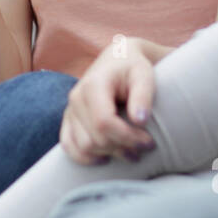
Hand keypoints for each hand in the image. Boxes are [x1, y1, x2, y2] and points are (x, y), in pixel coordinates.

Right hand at [60, 37, 170, 164]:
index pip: (104, 122)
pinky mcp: (68, 120)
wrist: (117, 59)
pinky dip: (84, 157)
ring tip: (131, 152)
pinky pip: (68, 146)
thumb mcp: (144, 75)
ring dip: (109, 154)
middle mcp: (76, 98)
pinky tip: (105, 158)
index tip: (149, 142)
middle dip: (123, 147)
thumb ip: (143, 95)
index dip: (127, 137)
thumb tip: (140, 120)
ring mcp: (70, 110)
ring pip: (83, 146)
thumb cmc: (133, 67)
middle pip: (95, 138)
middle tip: (146, 146)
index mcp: (93, 85)